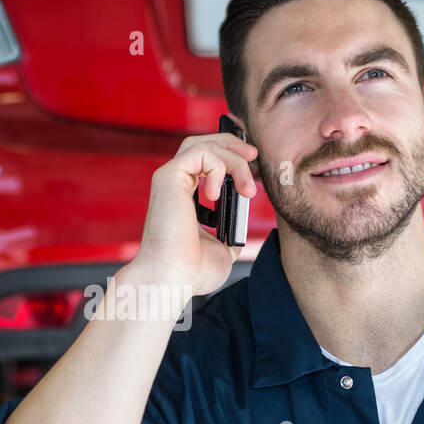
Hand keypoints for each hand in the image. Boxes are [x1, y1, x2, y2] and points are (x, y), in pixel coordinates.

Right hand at [131, 131, 258, 295]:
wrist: (173, 279)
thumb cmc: (191, 271)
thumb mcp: (222, 250)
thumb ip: (229, 233)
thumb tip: (240, 227)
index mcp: (184, 198)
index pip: (205, 163)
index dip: (230, 160)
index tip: (252, 176)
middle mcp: (175, 185)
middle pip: (203, 144)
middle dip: (233, 146)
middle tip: (254, 157)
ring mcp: (170, 179)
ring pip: (205, 145)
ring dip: (233, 160)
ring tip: (247, 188)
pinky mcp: (169, 176)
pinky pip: (201, 153)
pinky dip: (218, 168)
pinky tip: (215, 195)